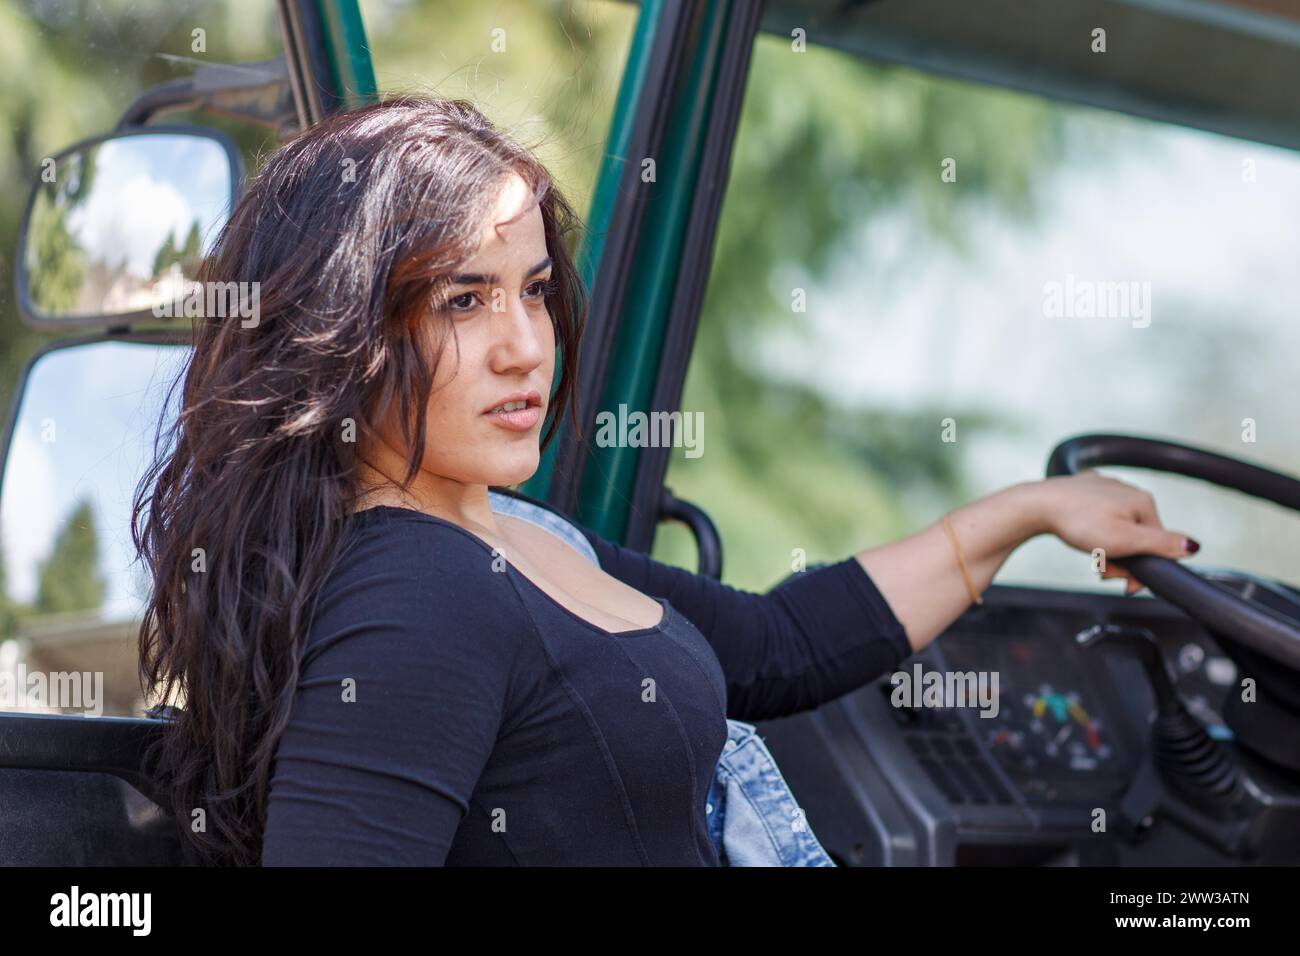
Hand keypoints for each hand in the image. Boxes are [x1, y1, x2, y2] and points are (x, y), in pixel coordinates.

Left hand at [1030, 471, 1198, 593]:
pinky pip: (1097, 516)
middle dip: (1121, 558)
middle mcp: (1128, 490)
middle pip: (1136, 537)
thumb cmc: (1078, 523)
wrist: (1036, 506)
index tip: (1123, 581)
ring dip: (1105, 548)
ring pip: (1116, 528)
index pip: (1157, 544)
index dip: (1140, 567)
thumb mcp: (1124, 541)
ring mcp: (1105, 487)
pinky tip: (1080, 533)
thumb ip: (1160, 545)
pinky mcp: (1085, 489)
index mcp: (1144, 502)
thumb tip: (1194, 546)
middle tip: (1101, 569)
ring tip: (1089, 552)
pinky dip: (1091, 531)